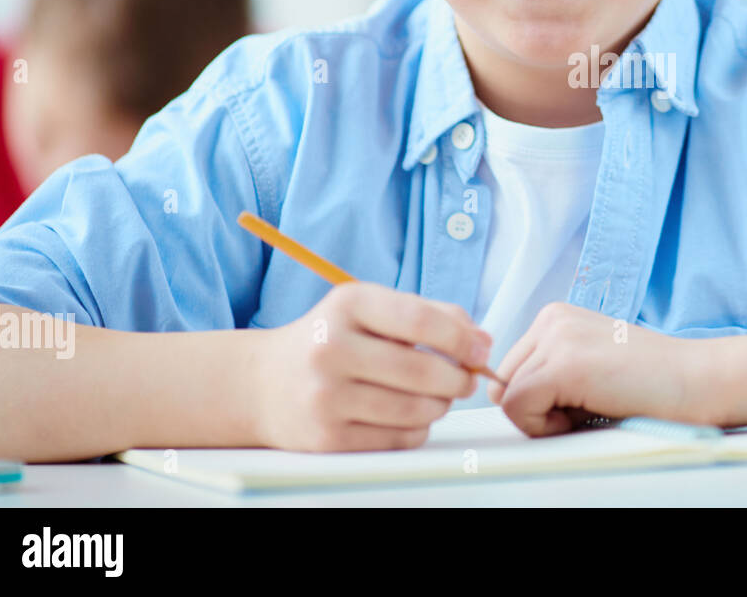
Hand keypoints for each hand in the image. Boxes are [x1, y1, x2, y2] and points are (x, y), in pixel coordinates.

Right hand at [250, 282, 491, 450]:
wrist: (263, 384)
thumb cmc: (333, 340)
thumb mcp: (371, 309)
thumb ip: (432, 315)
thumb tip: (483, 342)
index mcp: (347, 305)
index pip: (421, 321)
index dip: (462, 338)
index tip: (481, 349)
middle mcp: (331, 349)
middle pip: (424, 372)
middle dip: (459, 379)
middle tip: (466, 379)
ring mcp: (326, 397)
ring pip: (417, 411)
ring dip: (440, 405)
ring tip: (436, 396)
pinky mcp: (327, 439)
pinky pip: (400, 440)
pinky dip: (417, 429)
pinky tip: (407, 415)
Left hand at [487, 302, 702, 435]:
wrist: (699, 380)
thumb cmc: (652, 382)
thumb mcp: (590, 365)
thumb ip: (549, 371)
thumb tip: (499, 395)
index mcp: (556, 317)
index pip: (510, 369)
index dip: (537, 398)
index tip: (579, 400)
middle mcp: (552, 319)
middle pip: (503, 381)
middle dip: (536, 406)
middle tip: (586, 407)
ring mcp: (557, 338)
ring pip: (507, 397)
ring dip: (543, 417)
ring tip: (591, 407)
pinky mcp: (564, 364)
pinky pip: (517, 408)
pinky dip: (544, 427)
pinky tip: (586, 415)